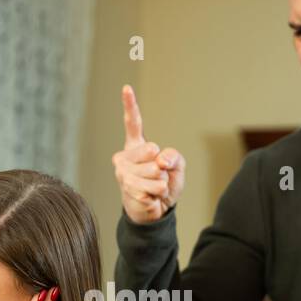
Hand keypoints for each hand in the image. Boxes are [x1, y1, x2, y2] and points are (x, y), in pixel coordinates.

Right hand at [112, 84, 184, 223]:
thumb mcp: (176, 168)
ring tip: (154, 189)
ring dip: (161, 184)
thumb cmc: (164, 186)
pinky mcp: (127, 189)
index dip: (130, 106)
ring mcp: (124, 173)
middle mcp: (125, 157)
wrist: (154, 212)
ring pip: (154, 172)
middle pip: (151, 151)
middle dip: (162, 167)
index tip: (126, 88)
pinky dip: (157, 195)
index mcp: (136, 147)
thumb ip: (173, 157)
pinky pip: (153, 188)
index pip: (133, 124)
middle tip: (158, 177)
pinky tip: (150, 198)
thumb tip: (160, 159)